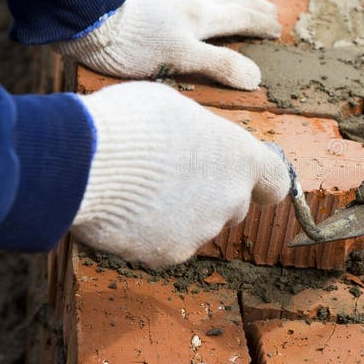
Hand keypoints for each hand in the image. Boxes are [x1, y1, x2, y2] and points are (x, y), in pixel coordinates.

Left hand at [54, 0, 280, 89]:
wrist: (87, 20)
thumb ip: (219, 66)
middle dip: (253, 6)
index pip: (240, 18)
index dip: (260, 24)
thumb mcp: (180, 60)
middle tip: (271, 10)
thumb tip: (255, 77)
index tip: (277, 29)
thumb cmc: (132, 46)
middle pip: (230, 0)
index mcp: (201, 16)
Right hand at [74, 81, 289, 266]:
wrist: (88, 162)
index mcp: (240, 158)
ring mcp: (202, 231)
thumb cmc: (132, 122)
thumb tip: (196, 144)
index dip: (261, 182)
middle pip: (232, 205)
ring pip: (197, 226)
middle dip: (210, 195)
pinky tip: (126, 209)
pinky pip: (164, 243)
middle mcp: (231, 199)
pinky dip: (149, 232)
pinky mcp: (170, 254)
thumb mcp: (178, 109)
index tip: (246, 179)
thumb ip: (202, 136)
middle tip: (172, 176)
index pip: (275, 182)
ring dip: (177, 213)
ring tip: (139, 188)